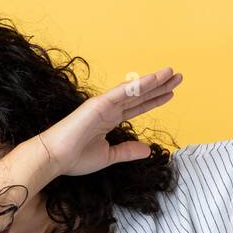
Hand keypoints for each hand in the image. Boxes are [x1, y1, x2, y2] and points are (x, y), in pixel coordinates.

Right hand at [37, 67, 182, 176]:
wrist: (54, 158)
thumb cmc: (75, 158)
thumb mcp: (109, 156)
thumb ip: (128, 151)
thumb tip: (148, 150)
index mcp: (110, 120)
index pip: (137, 107)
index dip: (154, 99)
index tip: (170, 93)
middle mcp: (109, 109)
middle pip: (140, 95)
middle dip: (159, 86)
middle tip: (178, 77)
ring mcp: (104, 105)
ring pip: (134, 90)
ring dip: (153, 81)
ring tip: (171, 73)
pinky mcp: (99, 105)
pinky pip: (122, 93)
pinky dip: (138, 85)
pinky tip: (153, 79)